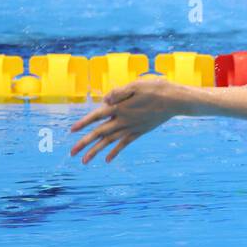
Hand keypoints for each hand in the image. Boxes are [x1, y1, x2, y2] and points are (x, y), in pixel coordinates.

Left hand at [69, 76, 189, 163]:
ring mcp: (131, 128)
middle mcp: (123, 120)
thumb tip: (104, 100)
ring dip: (96, 151)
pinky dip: (115, 152)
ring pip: (109, 141)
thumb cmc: (156, 89)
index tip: (71, 131)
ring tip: (84, 161)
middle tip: (71, 153)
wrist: (175, 100)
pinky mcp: (139, 131)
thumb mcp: (136, 85)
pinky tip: (107, 160)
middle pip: (99, 133)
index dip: (83, 123)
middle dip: (84, 143)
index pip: (96, 116)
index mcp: (120, 107)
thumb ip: (118, 93)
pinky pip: (124, 144)